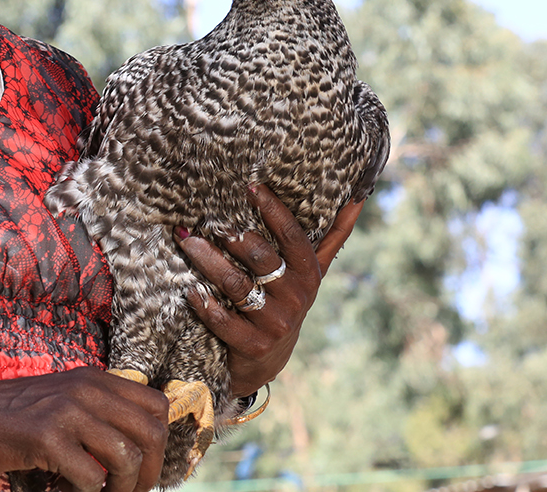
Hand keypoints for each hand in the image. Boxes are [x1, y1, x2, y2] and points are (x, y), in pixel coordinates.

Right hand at [0, 367, 168, 491]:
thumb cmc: (10, 419)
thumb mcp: (61, 402)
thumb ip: (98, 413)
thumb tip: (141, 451)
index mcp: (95, 379)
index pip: (158, 406)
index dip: (158, 444)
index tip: (141, 470)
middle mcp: (86, 389)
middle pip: (152, 434)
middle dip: (148, 474)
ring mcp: (66, 412)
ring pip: (127, 458)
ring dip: (121, 490)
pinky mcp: (46, 439)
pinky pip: (91, 479)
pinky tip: (66, 491)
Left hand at [177, 187, 362, 396]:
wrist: (267, 359)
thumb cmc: (287, 300)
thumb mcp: (312, 271)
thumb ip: (334, 235)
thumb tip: (360, 195)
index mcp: (309, 274)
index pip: (292, 236)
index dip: (274, 210)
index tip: (251, 187)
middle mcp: (296, 298)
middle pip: (259, 257)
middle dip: (231, 235)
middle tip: (205, 218)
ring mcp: (275, 323)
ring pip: (235, 284)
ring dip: (207, 260)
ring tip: (186, 240)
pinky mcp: (252, 345)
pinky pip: (223, 320)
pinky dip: (204, 302)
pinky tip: (189, 288)